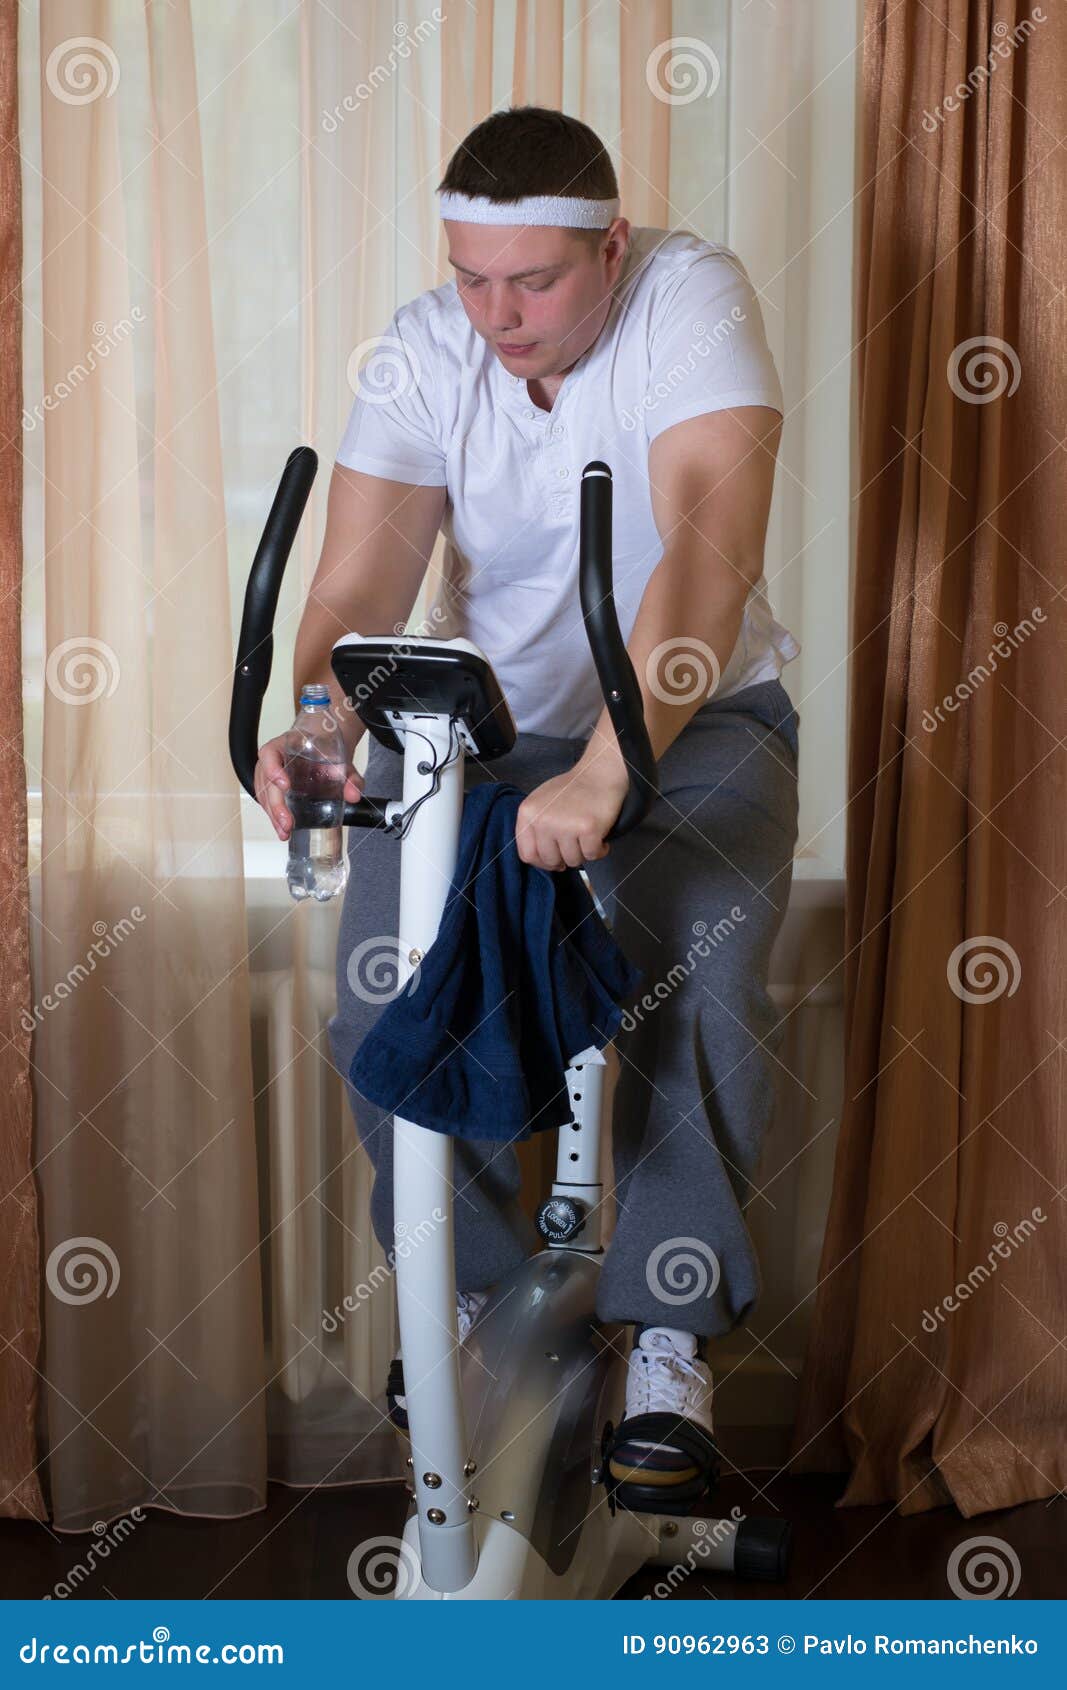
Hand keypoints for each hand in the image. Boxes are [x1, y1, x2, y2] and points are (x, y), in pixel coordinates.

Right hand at [254, 733, 362, 841]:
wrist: (325, 748)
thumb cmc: (327, 750)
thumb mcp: (342, 760)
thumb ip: (351, 777)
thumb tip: (353, 795)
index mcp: (286, 745)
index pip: (270, 753)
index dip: (273, 769)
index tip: (285, 785)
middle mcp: (274, 759)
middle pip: (266, 781)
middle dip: (276, 805)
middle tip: (287, 822)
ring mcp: (270, 773)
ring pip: (264, 794)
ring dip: (273, 815)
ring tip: (285, 831)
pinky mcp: (273, 787)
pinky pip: (267, 801)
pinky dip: (274, 816)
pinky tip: (282, 828)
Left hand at [515, 754, 628, 871]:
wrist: (599, 773)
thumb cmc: (573, 788)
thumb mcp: (541, 803)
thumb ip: (534, 828)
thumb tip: (540, 859)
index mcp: (528, 813)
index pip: (527, 854)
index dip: (542, 862)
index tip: (553, 859)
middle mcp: (543, 820)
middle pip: (550, 860)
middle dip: (564, 858)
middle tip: (574, 846)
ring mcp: (565, 825)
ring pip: (572, 860)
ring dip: (583, 853)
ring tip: (586, 838)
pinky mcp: (587, 828)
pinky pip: (592, 855)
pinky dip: (599, 850)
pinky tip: (599, 838)